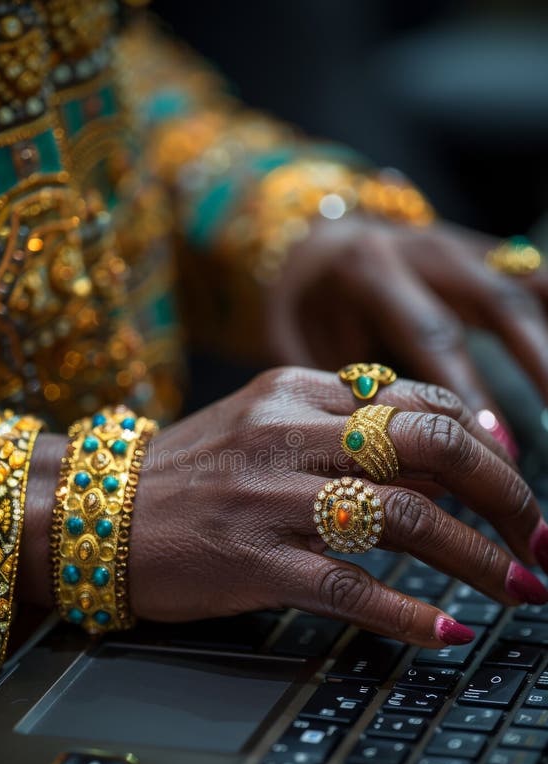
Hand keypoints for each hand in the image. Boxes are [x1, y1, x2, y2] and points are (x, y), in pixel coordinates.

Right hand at [119, 367, 547, 646]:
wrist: (93, 509)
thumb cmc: (188, 471)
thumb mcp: (265, 424)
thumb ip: (345, 433)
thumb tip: (437, 470)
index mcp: (299, 390)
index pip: (419, 402)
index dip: (483, 441)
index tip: (512, 481)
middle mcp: (291, 432)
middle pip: (431, 448)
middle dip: (504, 495)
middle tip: (540, 537)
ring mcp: (270, 496)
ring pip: (404, 519)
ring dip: (477, 559)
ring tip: (519, 589)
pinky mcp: (251, 559)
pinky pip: (349, 586)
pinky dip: (409, 614)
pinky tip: (446, 632)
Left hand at [264, 215, 547, 457]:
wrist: (306, 243)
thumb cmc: (298, 309)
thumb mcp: (294, 344)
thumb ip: (338, 393)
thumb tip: (386, 466)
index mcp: (369, 272)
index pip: (432, 337)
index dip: (470, 393)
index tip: (498, 449)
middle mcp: (420, 249)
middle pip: (493, 306)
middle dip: (536, 369)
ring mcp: (456, 244)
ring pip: (522, 288)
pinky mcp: (478, 250)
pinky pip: (527, 274)